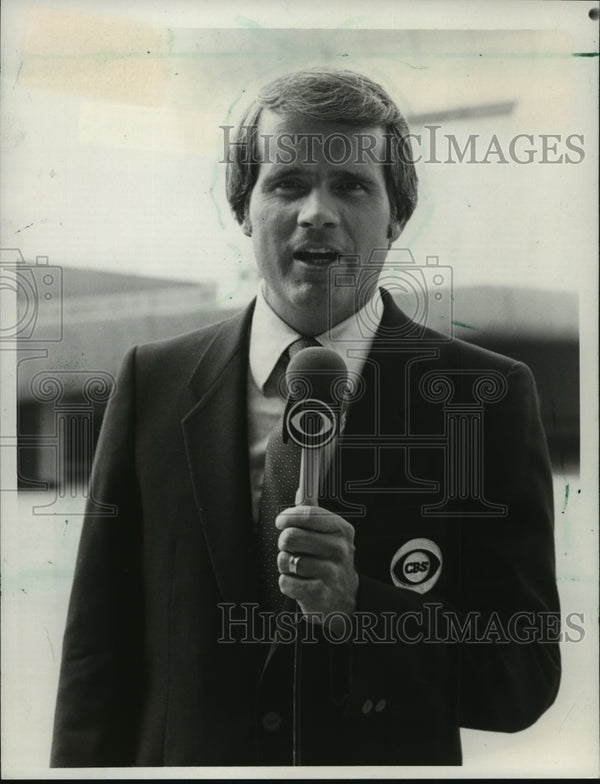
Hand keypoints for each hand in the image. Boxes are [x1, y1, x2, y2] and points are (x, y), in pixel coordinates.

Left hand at [276, 505, 358, 623]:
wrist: (342, 598)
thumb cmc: (329, 560)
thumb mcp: (328, 534)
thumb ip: (313, 513)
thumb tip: (302, 490)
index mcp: (342, 530)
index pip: (308, 514)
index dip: (288, 516)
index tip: (281, 521)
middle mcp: (340, 550)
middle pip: (291, 537)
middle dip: (284, 543)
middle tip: (290, 547)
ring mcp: (332, 573)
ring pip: (286, 560)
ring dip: (285, 564)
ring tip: (296, 567)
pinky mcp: (320, 594)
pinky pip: (286, 583)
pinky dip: (286, 583)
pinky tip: (298, 582)